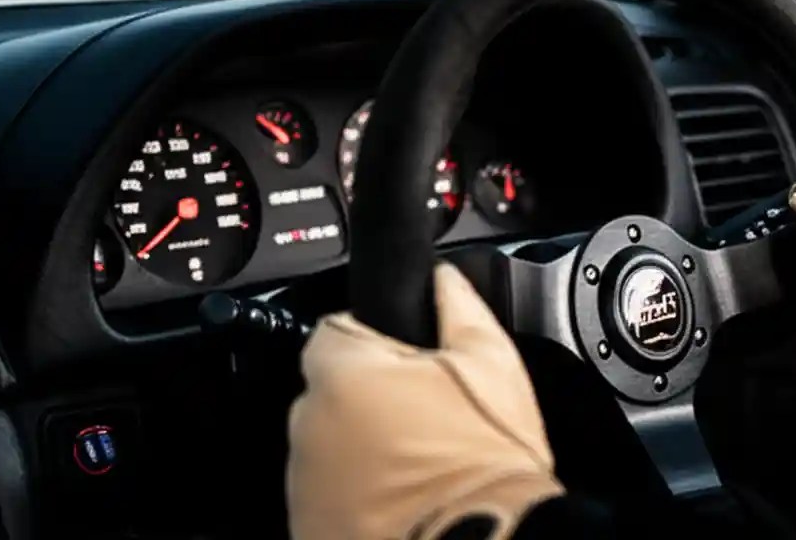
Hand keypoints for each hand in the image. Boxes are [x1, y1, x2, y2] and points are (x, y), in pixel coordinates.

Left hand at [287, 263, 562, 539]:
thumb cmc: (486, 464)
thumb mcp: (491, 366)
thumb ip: (459, 309)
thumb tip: (445, 280)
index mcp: (346, 373)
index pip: (335, 330)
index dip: (376, 340)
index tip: (406, 362)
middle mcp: (310, 426)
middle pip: (330, 391)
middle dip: (367, 397)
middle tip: (422, 416)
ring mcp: (304, 483)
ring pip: (327, 446)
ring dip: (359, 449)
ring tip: (417, 465)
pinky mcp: (309, 526)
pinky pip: (328, 496)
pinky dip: (355, 496)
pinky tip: (402, 499)